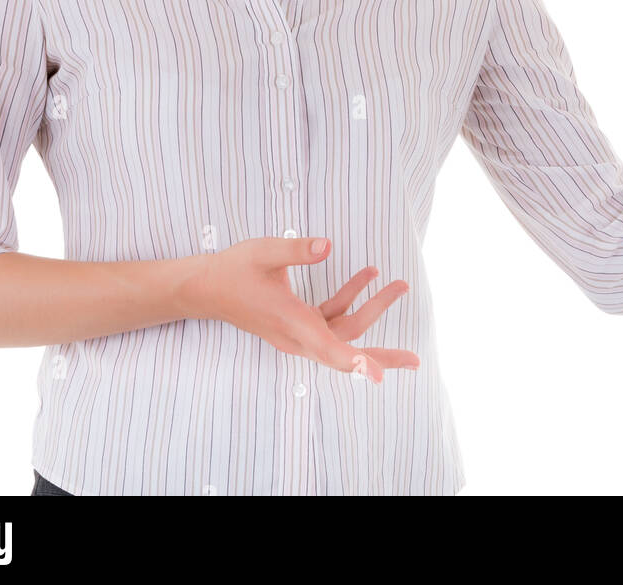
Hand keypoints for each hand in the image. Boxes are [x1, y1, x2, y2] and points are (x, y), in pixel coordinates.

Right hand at [181, 237, 418, 382]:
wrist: (206, 287)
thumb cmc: (234, 269)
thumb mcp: (264, 252)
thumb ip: (297, 249)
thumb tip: (327, 245)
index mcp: (292, 323)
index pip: (329, 349)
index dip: (356, 364)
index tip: (380, 377)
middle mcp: (297, 335)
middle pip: (346, 350)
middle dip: (382, 355)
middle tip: (415, 359)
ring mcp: (298, 332)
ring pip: (343, 332)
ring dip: (372, 310)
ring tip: (399, 286)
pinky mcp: (298, 323)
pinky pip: (331, 318)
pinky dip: (350, 299)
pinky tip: (367, 275)